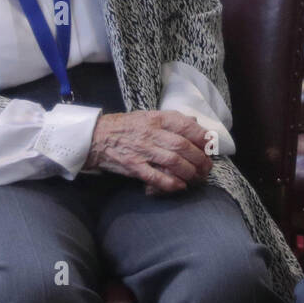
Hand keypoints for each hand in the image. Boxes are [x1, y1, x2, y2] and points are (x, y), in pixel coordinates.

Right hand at [85, 110, 213, 194]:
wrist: (94, 137)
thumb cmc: (124, 127)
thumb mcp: (148, 116)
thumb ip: (172, 119)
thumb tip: (194, 120)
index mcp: (156, 118)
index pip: (186, 126)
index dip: (202, 138)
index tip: (209, 147)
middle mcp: (151, 133)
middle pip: (183, 146)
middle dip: (200, 159)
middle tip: (206, 168)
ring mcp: (142, 150)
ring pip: (173, 162)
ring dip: (189, 172)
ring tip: (196, 178)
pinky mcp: (133, 166)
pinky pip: (155, 177)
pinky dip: (170, 183)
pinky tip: (180, 186)